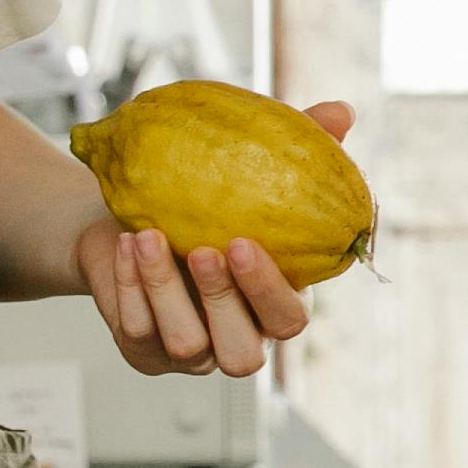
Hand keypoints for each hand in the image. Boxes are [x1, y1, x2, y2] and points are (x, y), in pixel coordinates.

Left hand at [80, 100, 351, 379]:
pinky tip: (128, 245)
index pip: (289, 321)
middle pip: (243, 355)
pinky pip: (138, 332)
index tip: (243, 242)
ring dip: (165, 289)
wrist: (126, 219)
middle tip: (201, 249)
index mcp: (273, 305)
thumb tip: (341, 112)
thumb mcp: (248, 169)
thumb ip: (300, 144)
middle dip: (222, 301)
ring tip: (148, 235)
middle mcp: (236, 338)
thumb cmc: (201, 198)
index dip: (269, 292)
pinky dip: (130, 288)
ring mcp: (189, 351)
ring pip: (185, 343)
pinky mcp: (143, 351)